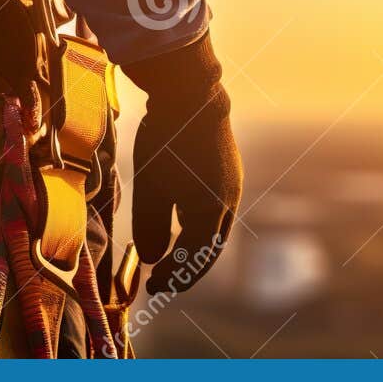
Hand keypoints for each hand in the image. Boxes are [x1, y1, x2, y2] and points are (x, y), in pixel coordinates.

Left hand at [123, 33, 243, 294]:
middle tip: (163, 280)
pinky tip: (180, 219)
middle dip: (186, 267)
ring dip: (193, 246)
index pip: (195, 258)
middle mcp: (228, 202)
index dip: (175, 276)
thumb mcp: (151, 190)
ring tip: (170, 253)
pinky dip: (197, 224)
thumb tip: (155, 258)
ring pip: (214, 228)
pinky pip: (214, 208)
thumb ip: (152, 229)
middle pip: (210, 248)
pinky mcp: (226, 168)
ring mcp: (231, 183)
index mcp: (212, 212)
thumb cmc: (167, 143)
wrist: (191, 94)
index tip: (154, 287)